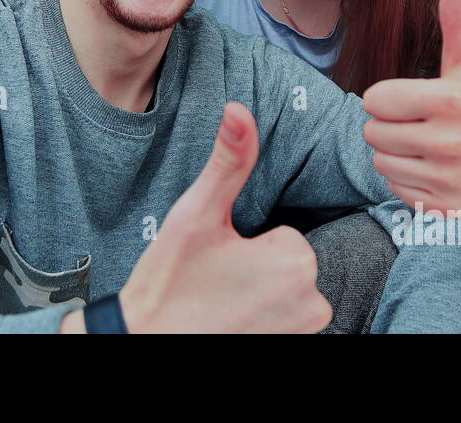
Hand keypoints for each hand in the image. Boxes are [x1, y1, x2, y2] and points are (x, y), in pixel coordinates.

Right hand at [118, 102, 330, 333]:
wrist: (147, 343)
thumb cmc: (170, 283)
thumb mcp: (197, 215)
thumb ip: (228, 161)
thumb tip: (239, 111)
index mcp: (296, 260)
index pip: (283, 235)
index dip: (247, 245)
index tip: (217, 262)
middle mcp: (313, 302)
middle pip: (288, 265)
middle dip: (256, 270)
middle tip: (216, 283)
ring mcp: (304, 331)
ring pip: (287, 294)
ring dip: (260, 297)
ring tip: (221, 304)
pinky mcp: (293, 348)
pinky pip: (284, 321)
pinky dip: (263, 322)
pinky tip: (232, 325)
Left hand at [361, 0, 460, 211]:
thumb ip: (457, 18)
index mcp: (452, 100)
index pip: (374, 100)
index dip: (386, 96)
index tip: (410, 96)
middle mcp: (452, 143)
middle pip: (372, 132)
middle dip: (388, 123)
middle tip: (418, 119)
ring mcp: (451, 178)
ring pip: (380, 161)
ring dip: (394, 151)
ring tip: (425, 141)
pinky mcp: (449, 206)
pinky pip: (396, 188)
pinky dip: (407, 177)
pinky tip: (434, 165)